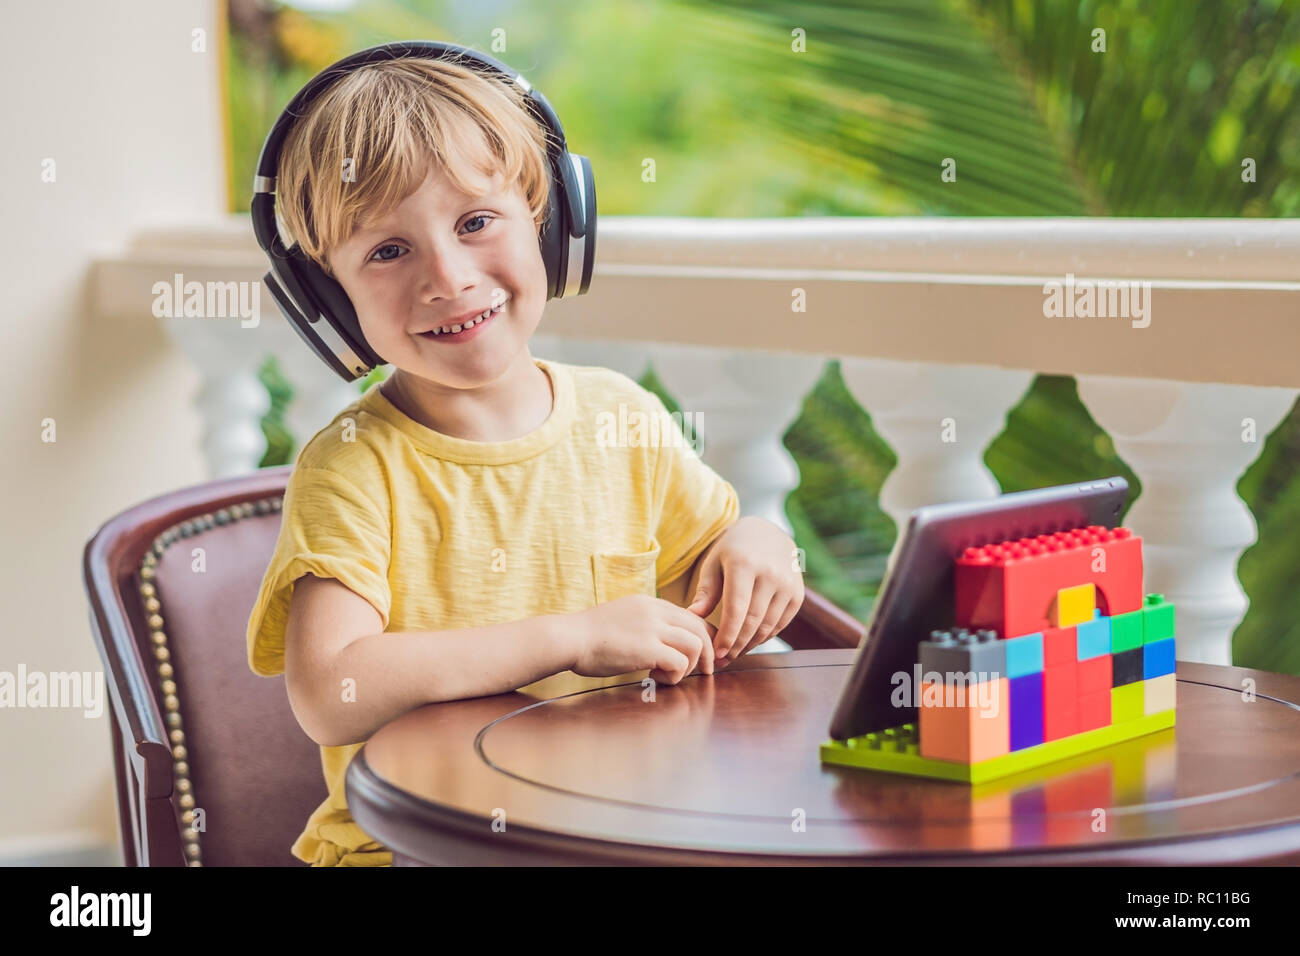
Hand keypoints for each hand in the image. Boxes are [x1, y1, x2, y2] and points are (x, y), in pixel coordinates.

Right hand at [569, 595, 717, 684]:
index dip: (703, 636)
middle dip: (709, 652)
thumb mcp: (622, 618)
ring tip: (672, 675)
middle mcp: (655, 611)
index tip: (705, 654)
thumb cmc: (589, 636)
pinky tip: (656, 678)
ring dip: (691, 665)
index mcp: (650, 603)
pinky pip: (680, 663)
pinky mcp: (648, 648)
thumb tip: (660, 642)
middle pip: (700, 627)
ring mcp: (652, 628)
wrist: (569, 638)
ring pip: (696, 644)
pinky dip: (675, 675)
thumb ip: (643, 624)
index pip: (690, 615)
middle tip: (706, 671)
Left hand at [687, 517, 804, 663]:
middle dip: (736, 645)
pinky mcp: (798, 594)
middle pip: (753, 621)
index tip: (717, 653)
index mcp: (745, 564)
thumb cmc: (733, 550)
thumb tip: (693, 617)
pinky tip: (749, 641)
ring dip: (750, 644)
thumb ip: (706, 591)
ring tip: (733, 653)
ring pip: (768, 626)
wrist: (769, 533)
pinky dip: (764, 636)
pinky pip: (780, 624)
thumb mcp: (714, 563)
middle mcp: (771, 574)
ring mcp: (788, 585)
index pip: (736, 609)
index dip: (727, 635)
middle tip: (722, 659)